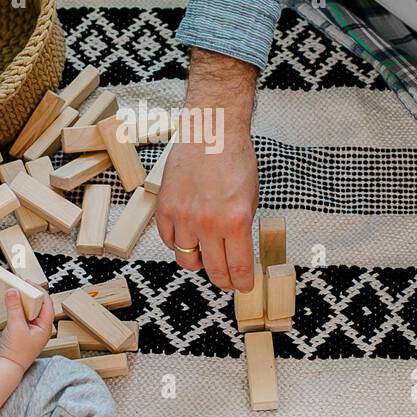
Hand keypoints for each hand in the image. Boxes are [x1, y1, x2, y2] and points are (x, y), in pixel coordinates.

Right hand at [0, 289, 54, 371]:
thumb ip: (14, 308)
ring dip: (23, 300)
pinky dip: (17, 308)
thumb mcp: (15, 327)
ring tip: (16, 291)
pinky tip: (11, 303)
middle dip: (31, 294)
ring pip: (29, 310)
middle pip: (38, 305)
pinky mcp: (20, 331)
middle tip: (21, 284)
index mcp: (45, 327)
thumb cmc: (15, 353)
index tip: (29, 283)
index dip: (39, 291)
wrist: (5, 368)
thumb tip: (13, 291)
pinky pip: (21, 315)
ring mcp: (30, 330)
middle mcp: (40, 328)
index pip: (47, 304)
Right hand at [156, 49, 259, 290]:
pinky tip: (188, 237)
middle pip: (213, 270)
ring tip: (205, 257)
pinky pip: (169, 240)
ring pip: (186, 260)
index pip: (238, 268)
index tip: (243, 285)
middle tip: (228, 280)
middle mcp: (209, 223)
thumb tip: (237, 251)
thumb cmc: (234, 158)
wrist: (211, 131)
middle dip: (223, 280)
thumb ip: (242, 227)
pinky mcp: (166, 208)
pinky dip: (178, 243)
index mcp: (236, 221)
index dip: (242, 282)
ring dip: (198, 262)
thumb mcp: (251, 197)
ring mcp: (184, 217)